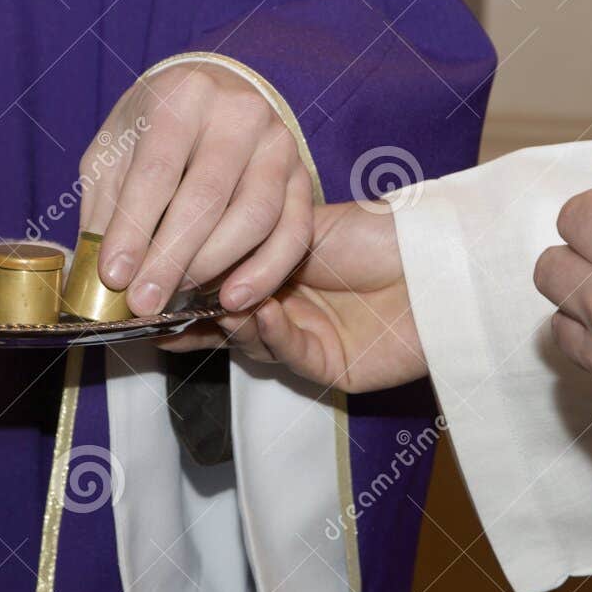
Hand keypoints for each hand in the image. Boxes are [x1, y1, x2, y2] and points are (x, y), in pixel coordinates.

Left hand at [79, 62, 313, 316]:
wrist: (216, 93)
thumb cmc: (155, 126)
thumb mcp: (116, 149)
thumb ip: (107, 205)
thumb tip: (102, 274)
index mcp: (181, 97)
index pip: (156, 172)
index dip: (133, 229)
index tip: (116, 276)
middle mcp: (237, 113)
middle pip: (206, 197)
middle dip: (171, 259)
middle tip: (145, 302)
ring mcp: (277, 143)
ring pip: (255, 217)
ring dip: (215, 268)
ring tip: (180, 298)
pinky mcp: (302, 174)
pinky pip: (294, 232)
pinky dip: (266, 273)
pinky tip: (234, 299)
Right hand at [162, 201, 427, 393]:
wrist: (438, 260)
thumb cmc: (379, 232)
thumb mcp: (303, 223)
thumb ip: (253, 241)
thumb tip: (196, 248)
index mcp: (277, 272)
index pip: (222, 282)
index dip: (189, 283)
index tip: (153, 277)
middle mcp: (287, 308)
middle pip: (228, 318)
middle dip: (194, 313)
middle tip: (161, 306)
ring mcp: (306, 340)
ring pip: (252, 339)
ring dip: (233, 320)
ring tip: (221, 299)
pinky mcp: (328, 368)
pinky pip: (288, 353)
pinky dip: (269, 333)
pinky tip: (260, 311)